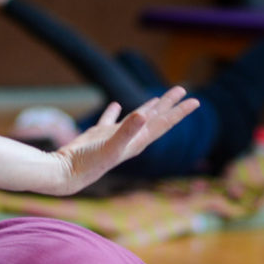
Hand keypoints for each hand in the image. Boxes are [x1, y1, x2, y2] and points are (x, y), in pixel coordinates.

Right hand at [39, 86, 198, 195]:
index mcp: (138, 141)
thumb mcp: (111, 145)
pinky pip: (110, 120)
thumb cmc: (90, 163)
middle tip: (183, 89)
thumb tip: (143, 114)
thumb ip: (127, 130)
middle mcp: (130, 140)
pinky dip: (114, 112)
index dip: (179, 112)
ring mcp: (114, 137)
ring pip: (136, 119)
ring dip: (148, 108)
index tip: (195, 101)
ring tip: (159, 99)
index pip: (163, 124)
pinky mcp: (98, 135)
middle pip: (155, 119)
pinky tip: (115, 105)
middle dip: (169, 105)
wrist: (68, 174)